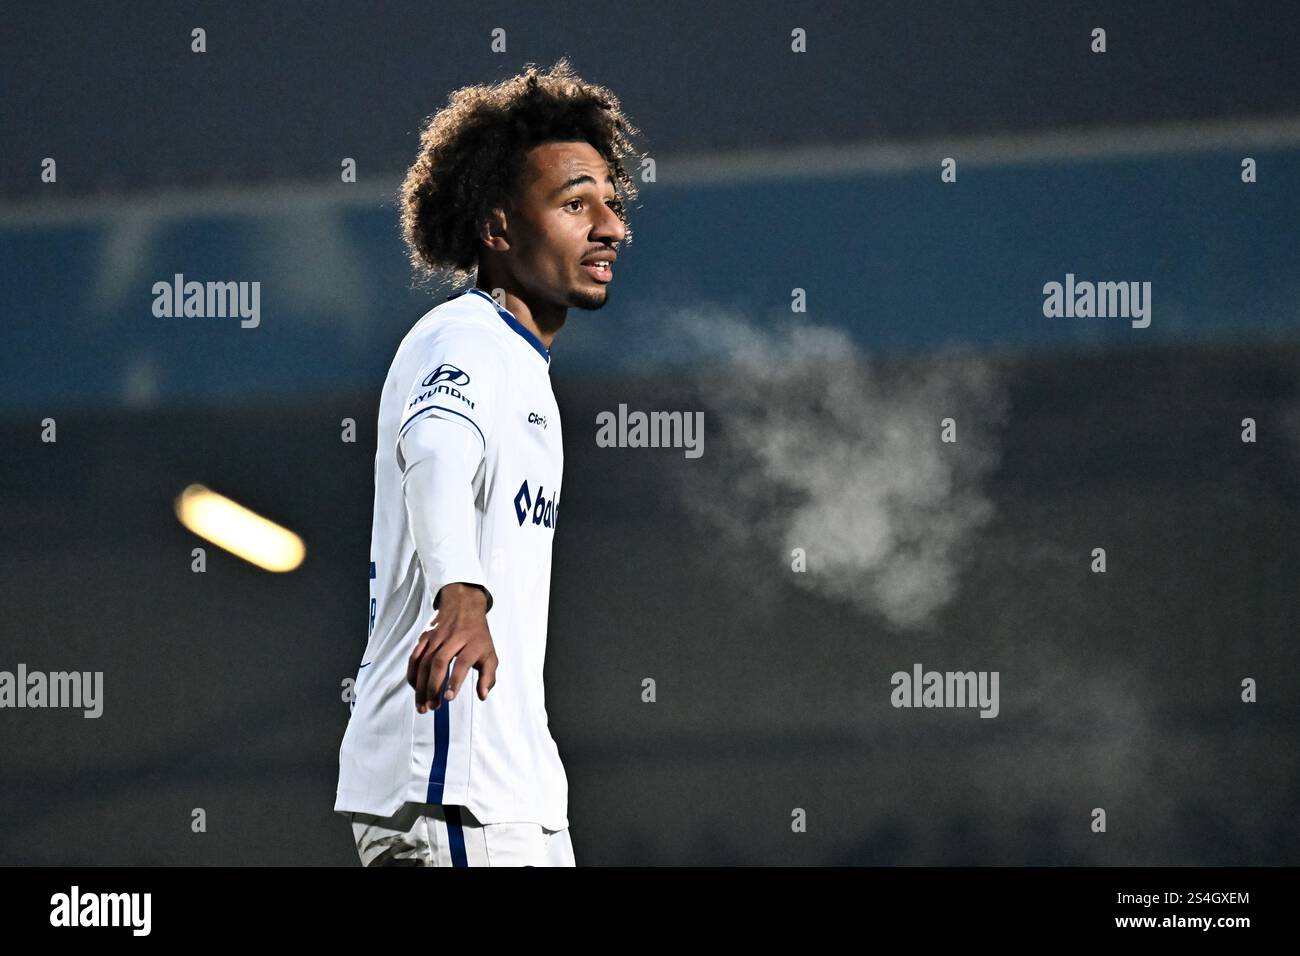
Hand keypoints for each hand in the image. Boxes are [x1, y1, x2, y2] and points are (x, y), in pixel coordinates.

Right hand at [406, 583, 497, 712]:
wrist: (463, 605)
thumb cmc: (478, 636)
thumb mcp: (490, 654)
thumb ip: (489, 677)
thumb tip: (482, 696)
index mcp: (472, 643)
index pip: (462, 663)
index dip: (455, 681)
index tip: (449, 698)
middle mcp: (453, 638)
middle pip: (439, 663)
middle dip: (433, 687)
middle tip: (433, 707)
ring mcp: (436, 636)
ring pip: (424, 662)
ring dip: (421, 686)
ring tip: (423, 706)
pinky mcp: (424, 636)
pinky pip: (415, 657)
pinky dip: (413, 674)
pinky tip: (415, 689)